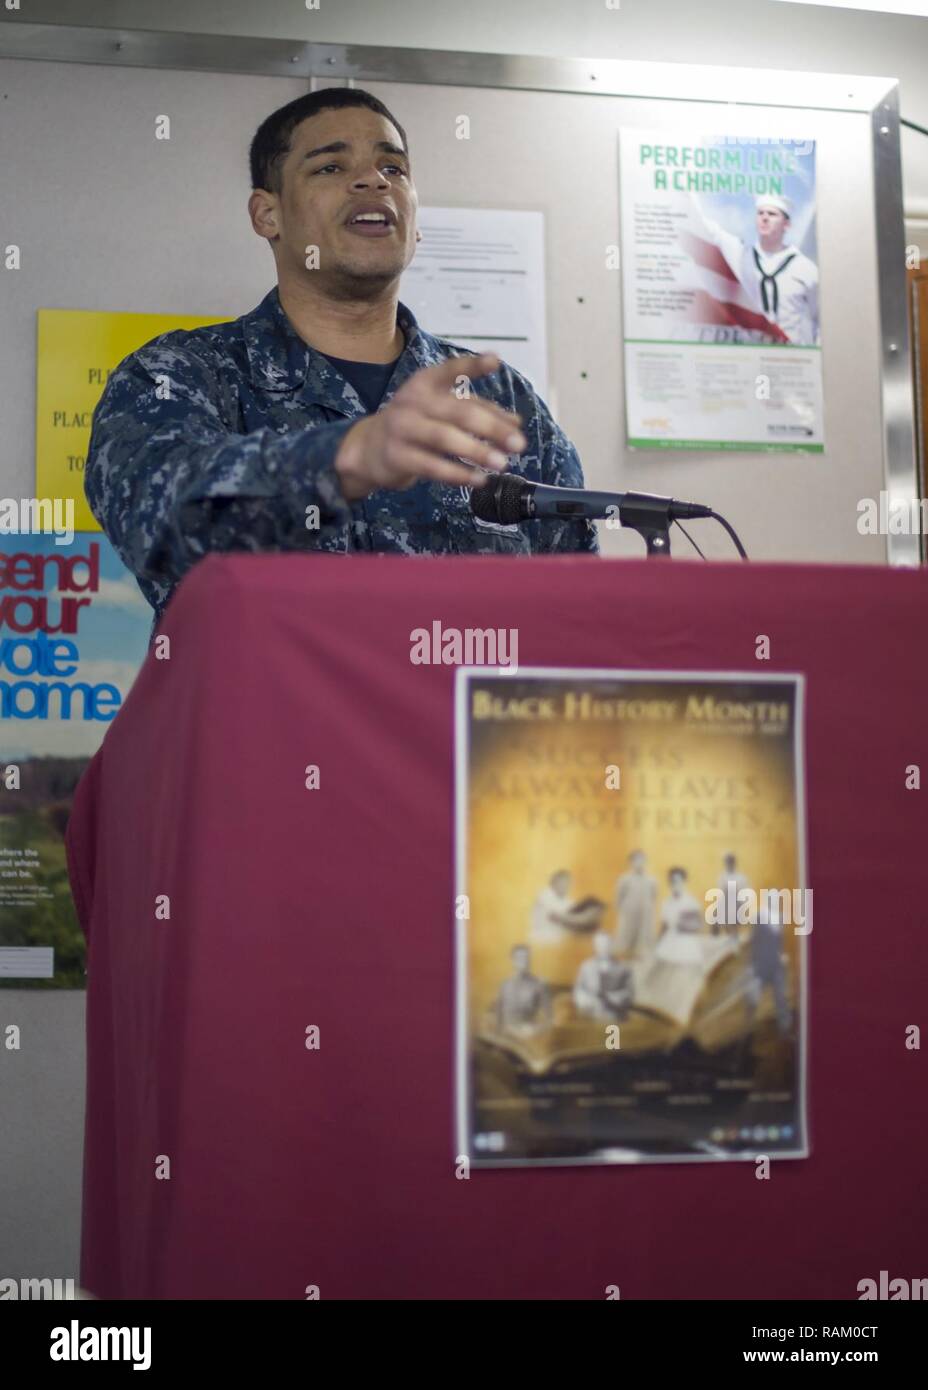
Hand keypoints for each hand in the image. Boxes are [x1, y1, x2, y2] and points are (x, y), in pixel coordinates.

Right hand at [333, 352, 526, 501]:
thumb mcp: (440, 410)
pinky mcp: (398, 456)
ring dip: (477, 452)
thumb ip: (477, 411)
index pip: (451, 369)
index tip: (496, 362)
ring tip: (502, 463)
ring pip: (446, 439)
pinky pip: (433, 466)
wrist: (369, 448)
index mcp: (426, 383)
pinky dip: (458, 474)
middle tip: (518, 443)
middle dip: (492, 428)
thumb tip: (515, 423)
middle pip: (459, 411)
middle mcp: (413, 401)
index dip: (473, 365)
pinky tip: (478, 479)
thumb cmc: (415, 424)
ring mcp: (403, 428)